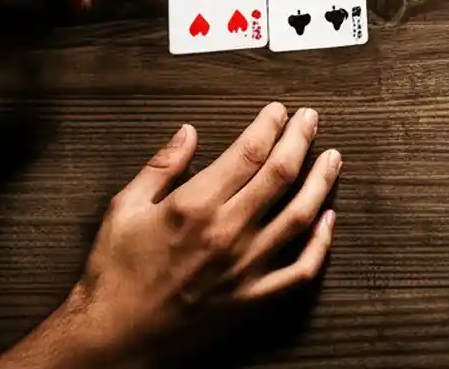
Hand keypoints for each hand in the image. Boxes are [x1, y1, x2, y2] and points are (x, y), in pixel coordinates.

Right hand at [67, 104, 340, 359]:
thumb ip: (160, 167)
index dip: (269, 126)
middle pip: (280, 174)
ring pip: (300, 215)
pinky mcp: (254, 298)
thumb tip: (187, 132)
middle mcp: (228, 232)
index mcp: (195, 205)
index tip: (279, 111)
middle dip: (300, 139)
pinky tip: (329, 219)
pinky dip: (322, 243)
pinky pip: (301, 269)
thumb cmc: (115, 273)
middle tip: (311, 119)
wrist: (116, 337)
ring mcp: (246, 267)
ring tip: (333, 158)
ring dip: (321, 181)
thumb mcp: (124, 209)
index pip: (248, 152)